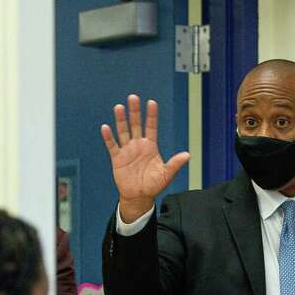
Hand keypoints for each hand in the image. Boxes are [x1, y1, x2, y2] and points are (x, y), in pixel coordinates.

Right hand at [101, 95, 189, 221]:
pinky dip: (109, 137)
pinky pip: (112, 146)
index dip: (151, 115)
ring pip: (123, 131)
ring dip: (121, 120)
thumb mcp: (166, 175)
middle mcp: (138, 145)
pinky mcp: (117, 158)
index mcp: (150, 146)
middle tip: (133, 97)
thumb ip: (175, 164)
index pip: (151, 127)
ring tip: (119, 107)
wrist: (139, 196)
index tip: (152, 102)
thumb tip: (188, 155)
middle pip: (136, 125)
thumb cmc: (153, 185)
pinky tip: (106, 127)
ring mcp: (127, 150)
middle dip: (135, 112)